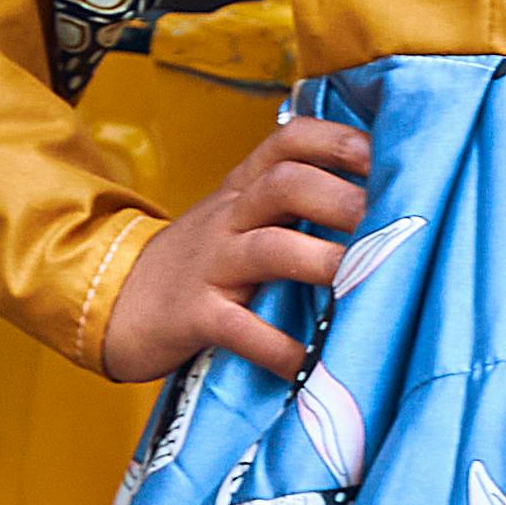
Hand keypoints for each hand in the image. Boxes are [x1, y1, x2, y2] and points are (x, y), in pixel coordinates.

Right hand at [100, 105, 375, 388]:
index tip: (391, 156)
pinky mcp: (195, 316)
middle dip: (340, 197)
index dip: (340, 141)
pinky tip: (313, 363)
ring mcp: (211, 265)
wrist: (112, 301)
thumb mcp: (236, 216)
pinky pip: (241, 329)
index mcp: (243, 188)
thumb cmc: (197, 262)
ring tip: (365, 279)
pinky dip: (279, 349)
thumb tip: (378, 201)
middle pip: (285, 183)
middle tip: (393, 220)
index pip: (289, 140)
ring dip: (320, 260)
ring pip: (268, 248)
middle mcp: (229, 216)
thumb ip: (290, 201)